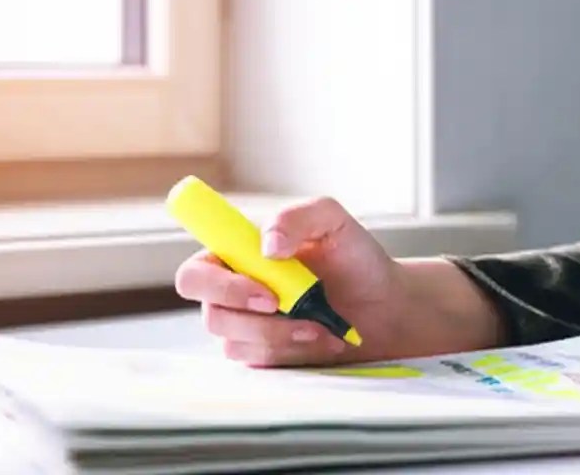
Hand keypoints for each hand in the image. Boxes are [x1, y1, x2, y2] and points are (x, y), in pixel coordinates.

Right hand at [175, 197, 504, 366]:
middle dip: (252, 319)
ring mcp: (245, 328)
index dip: (217, 285)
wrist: (384, 305)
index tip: (265, 290)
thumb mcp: (333, 221)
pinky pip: (260, 361)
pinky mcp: (262, 355)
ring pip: (236, 342)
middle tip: (295, 311)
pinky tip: (323, 338)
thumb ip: (297, 217)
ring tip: (323, 324)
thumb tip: (266, 245)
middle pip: (209, 313)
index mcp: (238, 255)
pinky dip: (294, 350)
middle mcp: (232, 292)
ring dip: (283, 335)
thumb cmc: (356, 259)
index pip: (195, 273)